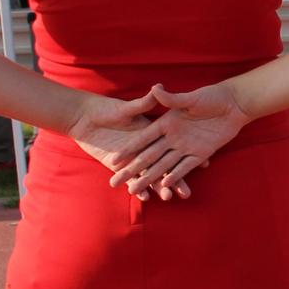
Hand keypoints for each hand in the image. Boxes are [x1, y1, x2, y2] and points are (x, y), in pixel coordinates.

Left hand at [68, 92, 188, 197]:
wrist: (84, 118)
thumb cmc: (106, 109)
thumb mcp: (126, 107)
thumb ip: (143, 103)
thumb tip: (157, 89)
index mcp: (154, 131)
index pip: (174, 145)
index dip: (188, 154)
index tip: (204, 163)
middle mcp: (149, 146)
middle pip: (167, 164)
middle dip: (176, 180)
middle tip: (186, 194)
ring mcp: (134, 158)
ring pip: (152, 174)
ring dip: (160, 187)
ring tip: (168, 198)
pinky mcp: (119, 165)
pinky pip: (133, 178)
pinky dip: (140, 187)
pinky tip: (147, 197)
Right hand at [113, 84, 251, 200]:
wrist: (236, 104)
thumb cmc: (213, 97)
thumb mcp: (192, 98)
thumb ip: (173, 98)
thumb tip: (154, 89)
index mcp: (166, 123)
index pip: (143, 139)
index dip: (129, 149)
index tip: (112, 160)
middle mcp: (172, 137)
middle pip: (148, 156)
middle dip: (132, 169)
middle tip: (113, 183)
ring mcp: (186, 147)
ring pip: (164, 166)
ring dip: (149, 178)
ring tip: (133, 191)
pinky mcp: (201, 153)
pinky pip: (185, 167)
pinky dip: (175, 177)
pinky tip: (163, 187)